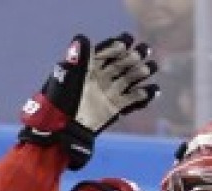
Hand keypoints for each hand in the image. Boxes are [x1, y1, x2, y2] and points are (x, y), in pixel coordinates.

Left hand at [20, 33, 158, 169]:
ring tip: (152, 67)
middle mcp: (101, 78)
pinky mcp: (115, 108)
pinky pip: (133, 99)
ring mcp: (109, 93)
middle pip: (121, 63)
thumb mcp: (66, 77)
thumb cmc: (58, 102)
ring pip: (130, 79)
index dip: (116, 46)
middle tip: (145, 50)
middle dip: (134, 56)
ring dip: (142, 72)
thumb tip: (81, 39)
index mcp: (88, 67)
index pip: (105, 52)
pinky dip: (144, 95)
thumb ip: (76, 59)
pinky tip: (153, 89)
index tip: (125, 42)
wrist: (61, 129)